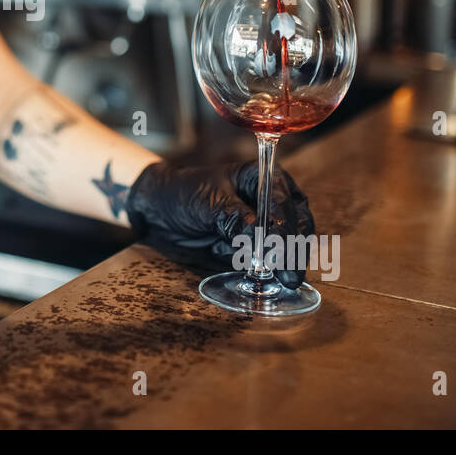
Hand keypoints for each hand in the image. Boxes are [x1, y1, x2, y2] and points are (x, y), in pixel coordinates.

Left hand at [122, 159, 316, 288]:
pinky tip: (247, 268)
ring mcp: (264, 226)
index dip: (285, 227)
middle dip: (292, 250)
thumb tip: (261, 237)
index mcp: (263, 178)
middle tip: (288, 275)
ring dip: (279, 262)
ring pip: (286, 246)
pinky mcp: (254, 247)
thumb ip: (234, 218)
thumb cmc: (184, 194)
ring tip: (274, 276)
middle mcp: (271, 200)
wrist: (160, 210)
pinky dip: (262, 269)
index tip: (281, 249)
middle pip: (296, 225)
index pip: (283, 203)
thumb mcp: (208, 202)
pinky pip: (267, 261)